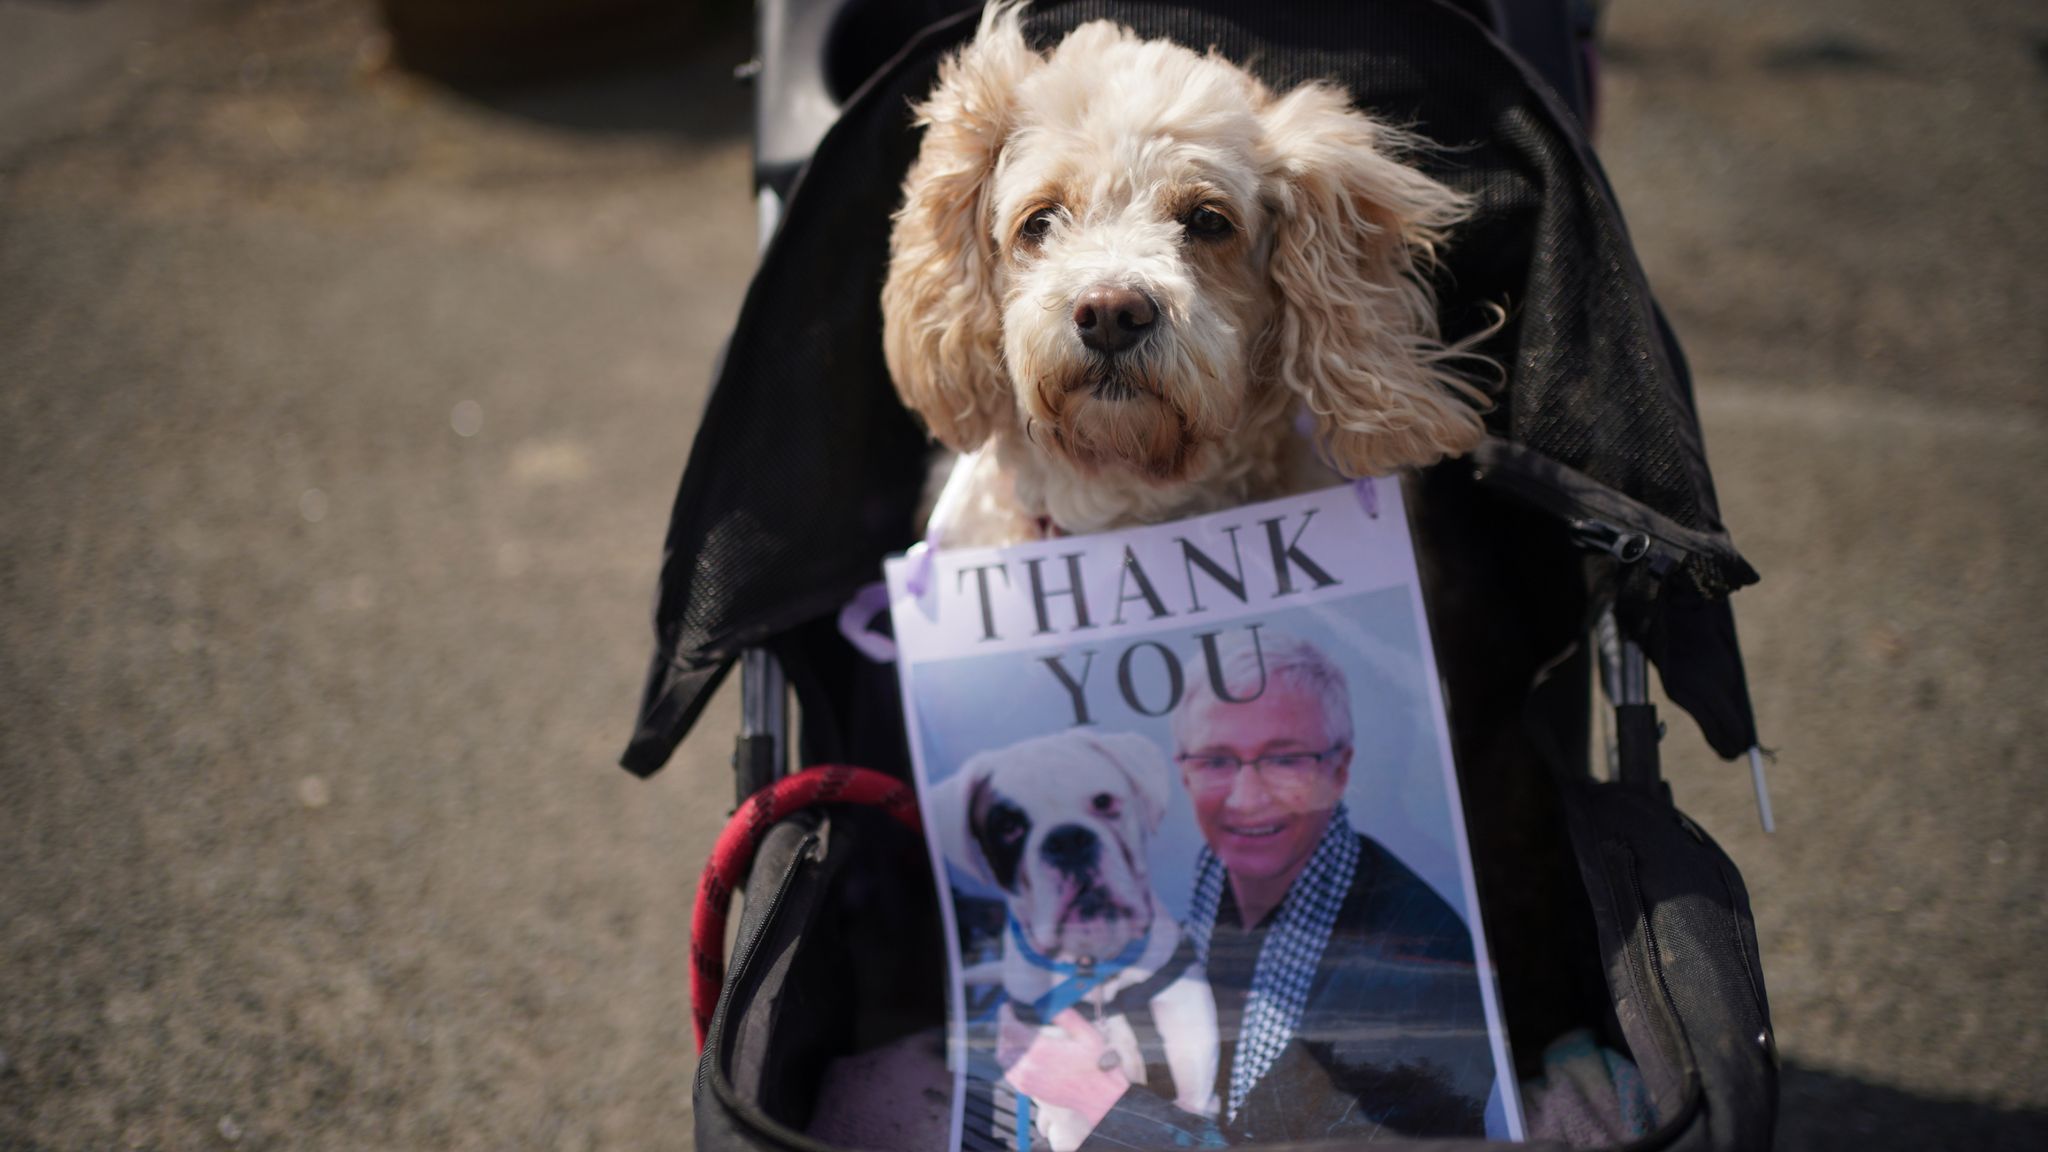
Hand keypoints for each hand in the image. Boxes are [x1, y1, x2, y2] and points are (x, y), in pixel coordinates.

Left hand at [996, 1007, 1129, 1127]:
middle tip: (1011, 1018)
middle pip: (1003, 1043)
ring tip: (1013, 1034)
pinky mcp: (1029, 1090)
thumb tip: (1049, 1001)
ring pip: (1003, 1059)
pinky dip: (1009, 1060)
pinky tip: (1019, 1053)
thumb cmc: (1095, 1065)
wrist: (1099, 1096)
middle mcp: (1029, 1066)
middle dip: (1004, 1028)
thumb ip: (1065, 1015)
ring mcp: (1027, 1080)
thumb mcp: (1086, 1033)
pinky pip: (1009, 1072)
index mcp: (1041, 1049)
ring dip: (1005, 1044)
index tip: (1007, 1006)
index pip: (1010, 1029)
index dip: (1005, 1014)